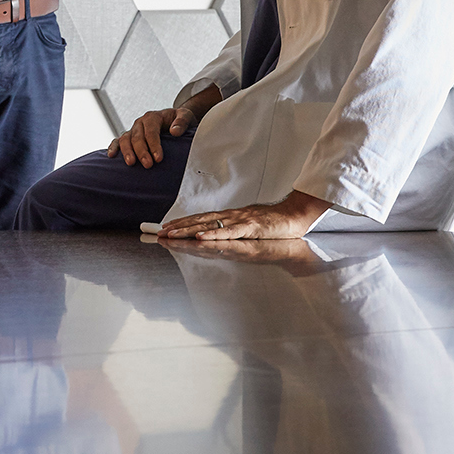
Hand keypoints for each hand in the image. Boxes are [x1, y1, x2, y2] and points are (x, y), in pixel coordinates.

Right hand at [107, 83, 220, 167]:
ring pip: (125, 139)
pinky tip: (111, 156)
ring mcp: (133, 130)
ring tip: (131, 164)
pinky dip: (113, 147)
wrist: (175, 122)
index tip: (159, 158)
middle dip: (141, 151)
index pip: (151, 131)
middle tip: (148, 165)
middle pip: (137, 136)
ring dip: (127, 152)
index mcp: (153, 117)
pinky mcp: (129, 138)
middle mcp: (140, 123)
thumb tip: (175, 131)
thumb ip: (182, 122)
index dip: (154, 144)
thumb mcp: (186, 116)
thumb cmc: (180, 121)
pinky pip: (118, 141)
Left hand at [155, 189, 330, 241]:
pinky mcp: (250, 227)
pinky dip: (213, 234)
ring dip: (188, 231)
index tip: (164, 229)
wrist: (294, 216)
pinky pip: (228, 232)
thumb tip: (216, 234)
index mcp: (229, 217)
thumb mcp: (248, 227)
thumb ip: (232, 230)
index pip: (200, 220)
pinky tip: (200, 237)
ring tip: (171, 235)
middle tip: (159, 233)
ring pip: (209, 226)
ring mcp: (239, 221)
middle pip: (199, 221)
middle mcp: (230, 217)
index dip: (181, 224)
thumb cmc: (272, 223)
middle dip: (178, 228)